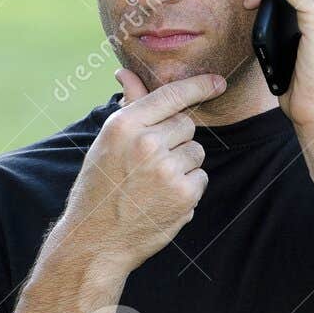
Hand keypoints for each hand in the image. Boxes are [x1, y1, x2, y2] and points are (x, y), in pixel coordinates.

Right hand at [62, 70, 222, 271]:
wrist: (96, 239)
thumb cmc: (100, 187)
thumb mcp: (106, 143)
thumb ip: (128, 108)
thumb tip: (126, 73)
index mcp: (124, 125)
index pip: (171, 95)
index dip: (198, 86)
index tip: (217, 81)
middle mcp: (147, 143)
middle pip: (187, 125)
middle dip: (176, 140)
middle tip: (151, 162)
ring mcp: (167, 169)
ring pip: (196, 152)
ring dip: (183, 165)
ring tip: (154, 183)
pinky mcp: (185, 194)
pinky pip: (201, 177)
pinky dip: (188, 188)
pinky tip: (163, 199)